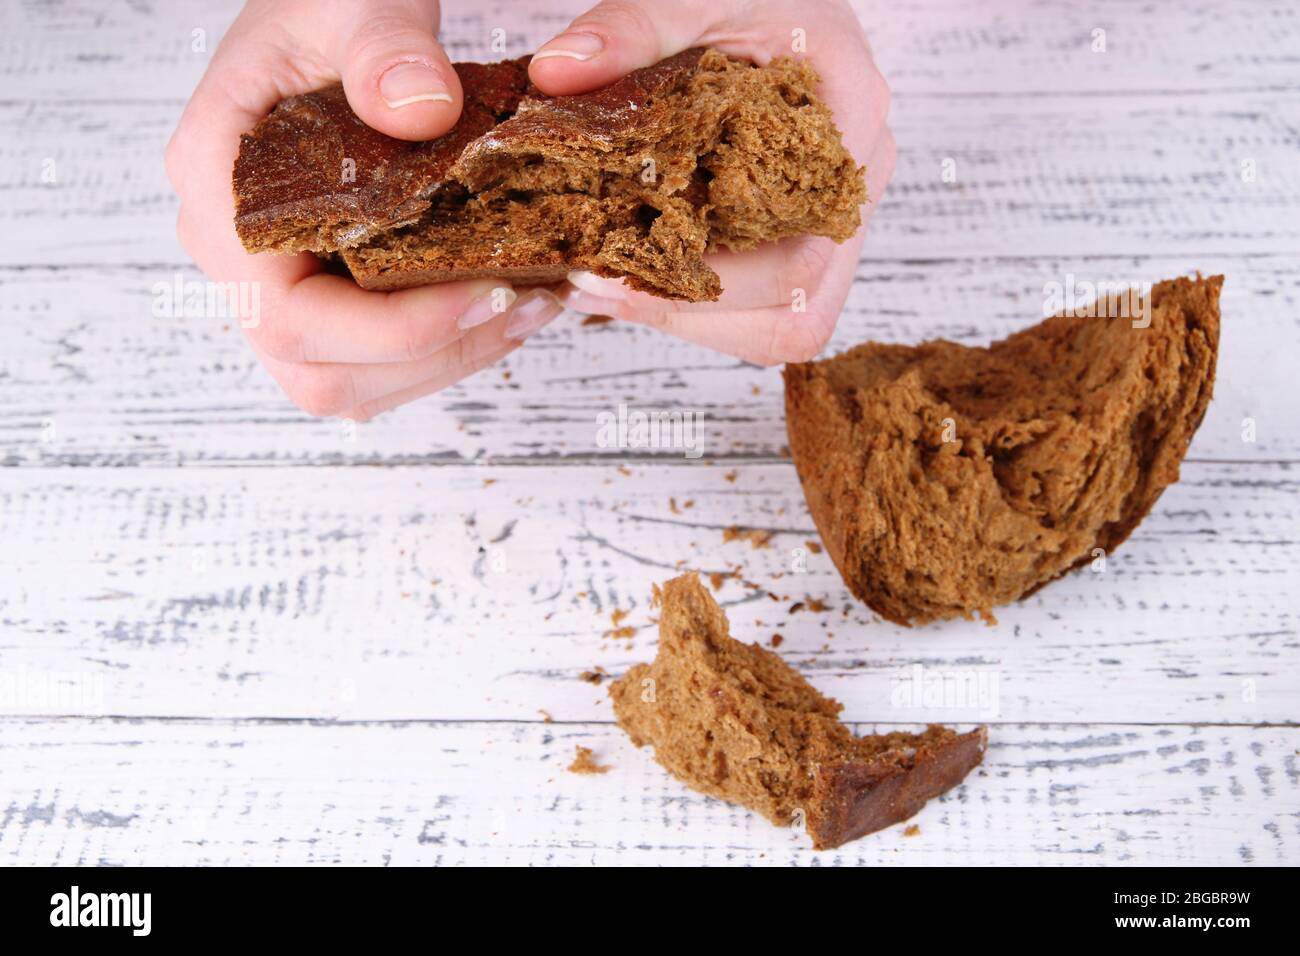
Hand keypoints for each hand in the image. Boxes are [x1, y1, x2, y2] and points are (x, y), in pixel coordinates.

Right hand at [165, 0, 561, 419]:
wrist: (331, 9)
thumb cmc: (326, 3)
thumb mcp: (352, 0)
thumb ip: (382, 48)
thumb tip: (421, 110)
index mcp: (218, 189)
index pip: (287, 318)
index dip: (389, 331)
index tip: (486, 290)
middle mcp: (236, 252)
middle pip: (318, 372)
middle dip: (431, 356)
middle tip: (523, 303)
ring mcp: (276, 280)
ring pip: (351, 382)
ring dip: (449, 360)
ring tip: (530, 304)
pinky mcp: (323, 290)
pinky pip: (375, 359)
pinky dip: (445, 347)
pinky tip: (504, 301)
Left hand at [531, 0, 893, 365]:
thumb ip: (634, 26)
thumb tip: (557, 74)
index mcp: (851, 115)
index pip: (801, 238)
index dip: (713, 277)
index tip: (618, 266)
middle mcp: (858, 177)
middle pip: (800, 292)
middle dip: (692, 307)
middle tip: (593, 285)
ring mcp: (837, 213)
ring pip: (792, 318)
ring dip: (699, 321)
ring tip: (608, 291)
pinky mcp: (807, 233)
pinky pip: (774, 309)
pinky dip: (708, 313)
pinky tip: (644, 281)